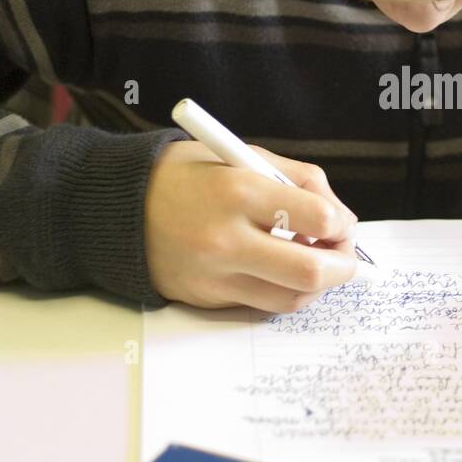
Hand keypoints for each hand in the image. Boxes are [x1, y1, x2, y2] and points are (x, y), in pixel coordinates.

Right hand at [144, 140, 358, 311]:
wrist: (118, 207)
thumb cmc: (187, 175)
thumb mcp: (242, 156)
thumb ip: (297, 181)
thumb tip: (340, 217)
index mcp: (239, 191)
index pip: (318, 218)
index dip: (342, 224)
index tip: (340, 222)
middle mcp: (226, 239)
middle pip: (310, 273)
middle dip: (342, 266)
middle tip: (344, 255)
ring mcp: (215, 275)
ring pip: (290, 299)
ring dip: (316, 285)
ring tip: (313, 262)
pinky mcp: (207, 299)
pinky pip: (262, 305)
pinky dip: (283, 291)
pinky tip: (281, 271)